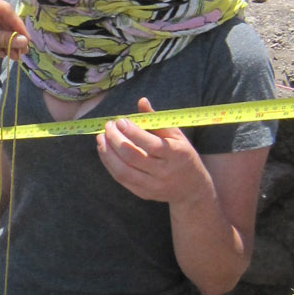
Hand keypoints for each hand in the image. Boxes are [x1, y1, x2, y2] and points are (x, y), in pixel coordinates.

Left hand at [0, 0, 28, 69]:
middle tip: (21, 54)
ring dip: (4, 40)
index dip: (18, 26)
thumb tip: (24, 42)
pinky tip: (1, 53)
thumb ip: (3, 39)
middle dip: (11, 36)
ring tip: (12, 57)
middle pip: (2, 17)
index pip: (5, 9)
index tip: (27, 42)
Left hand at [97, 97, 214, 205]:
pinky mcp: (143, 193)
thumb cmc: (182, 155)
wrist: (192, 188)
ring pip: (123, 170)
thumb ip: (157, 119)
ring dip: (107, 152)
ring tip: (101, 137)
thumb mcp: (177, 136)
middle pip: (132, 156)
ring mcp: (152, 185)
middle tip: (108, 126)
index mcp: (175, 155)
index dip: (132, 132)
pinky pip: (121, 179)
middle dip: (115, 139)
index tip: (120, 121)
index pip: (150, 144)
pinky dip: (109, 164)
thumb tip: (141, 101)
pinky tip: (105, 150)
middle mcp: (164, 172)